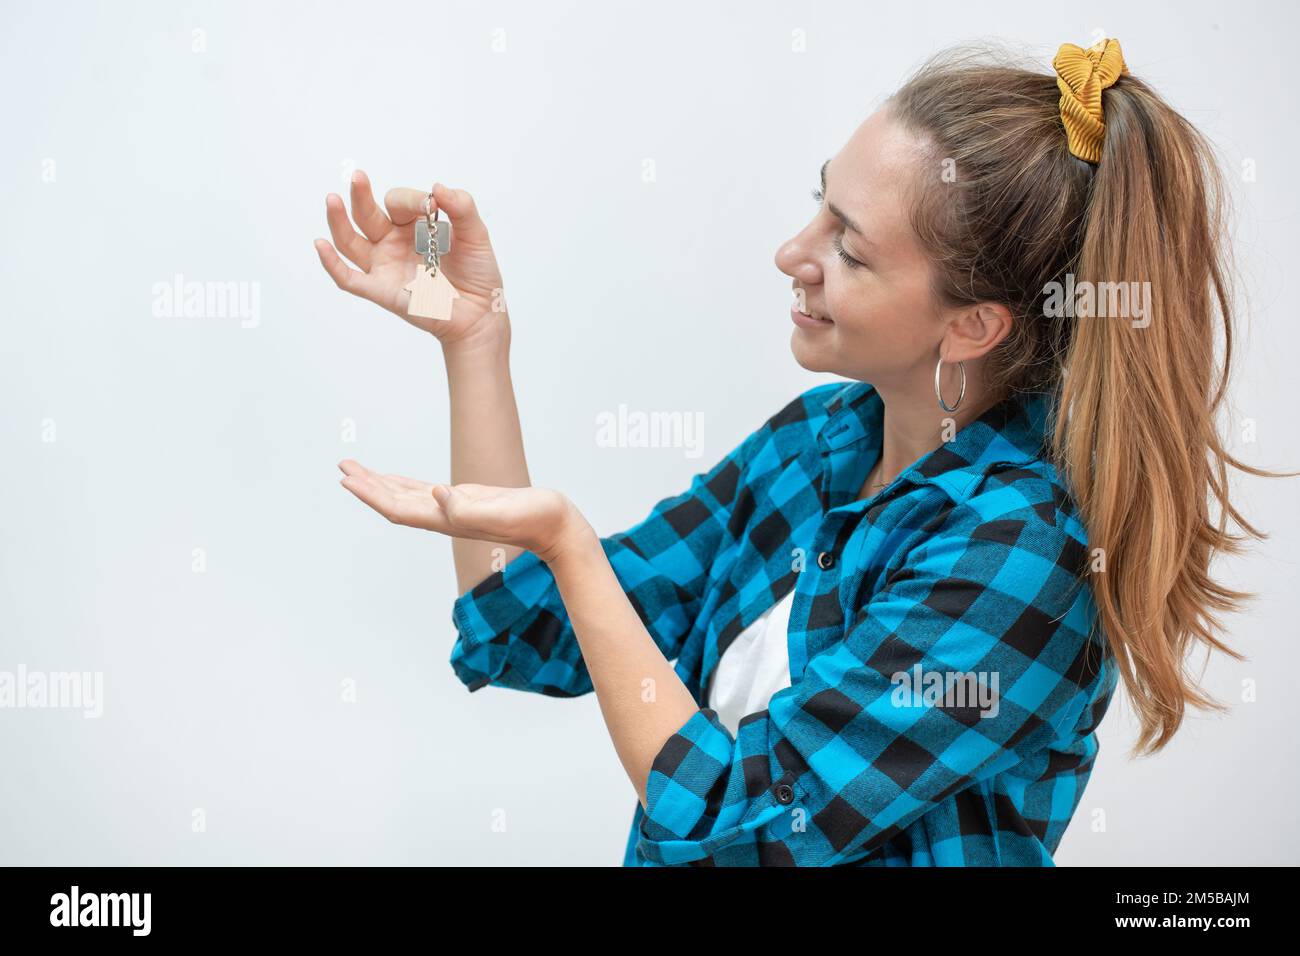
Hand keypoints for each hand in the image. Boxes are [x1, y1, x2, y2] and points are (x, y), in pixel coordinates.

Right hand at [314, 171, 506, 345]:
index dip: (411, 200)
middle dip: (360, 195)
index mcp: (413, 225)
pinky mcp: (381, 290)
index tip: (432, 205)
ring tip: (332, 199)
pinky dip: (332, 263)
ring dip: (338, 220)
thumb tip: (437, 187)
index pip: (398, 202)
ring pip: (350, 241)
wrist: (481, 313)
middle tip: (358, 177)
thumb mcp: (476, 234)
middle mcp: (393, 242)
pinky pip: (349, 278)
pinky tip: (320, 245)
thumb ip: (462, 207)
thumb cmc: (477, 273)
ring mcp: (385, 265)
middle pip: (367, 214)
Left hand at [338, 460, 592, 562]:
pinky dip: (404, 485)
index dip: (371, 495)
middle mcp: (445, 516)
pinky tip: (395, 480)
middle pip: (395, 502)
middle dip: (367, 485)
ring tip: (356, 470)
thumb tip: (437, 494)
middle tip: (342, 466)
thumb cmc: (537, 520)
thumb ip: (469, 508)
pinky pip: (424, 493)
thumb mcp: (503, 511)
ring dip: (380, 484)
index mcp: (449, 519)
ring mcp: (455, 510)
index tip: (348, 479)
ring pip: (406, 497)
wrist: (558, 528)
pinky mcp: (466, 501)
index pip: (399, 508)